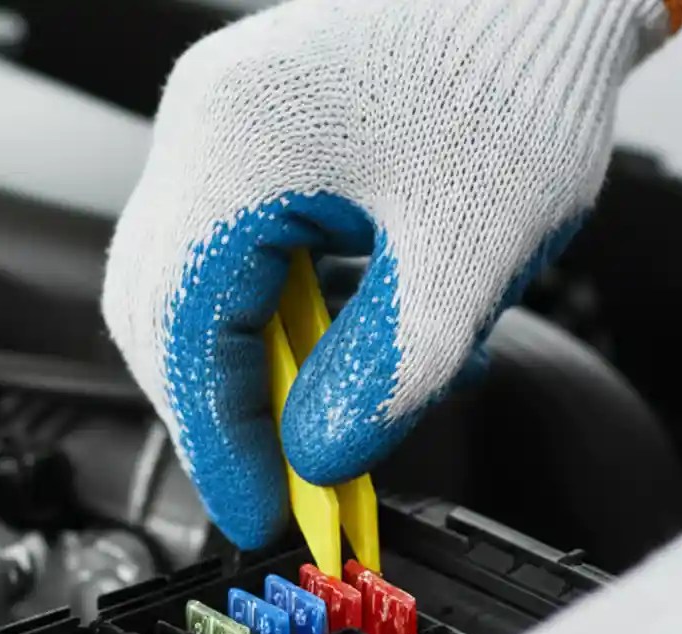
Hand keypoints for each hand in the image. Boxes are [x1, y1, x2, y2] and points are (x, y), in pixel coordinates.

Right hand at [104, 0, 681, 547]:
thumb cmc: (518, 74)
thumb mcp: (470, 251)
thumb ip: (389, 370)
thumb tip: (320, 458)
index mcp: (236, 148)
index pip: (182, 330)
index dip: (216, 440)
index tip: (260, 511)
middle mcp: (204, 126)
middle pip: (163, 308)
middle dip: (221, 408)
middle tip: (283, 478)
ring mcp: (222, 121)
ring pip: (194, 279)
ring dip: (251, 362)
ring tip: (324, 412)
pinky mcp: (256, 129)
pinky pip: (234, 241)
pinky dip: (273, 311)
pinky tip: (336, 338)